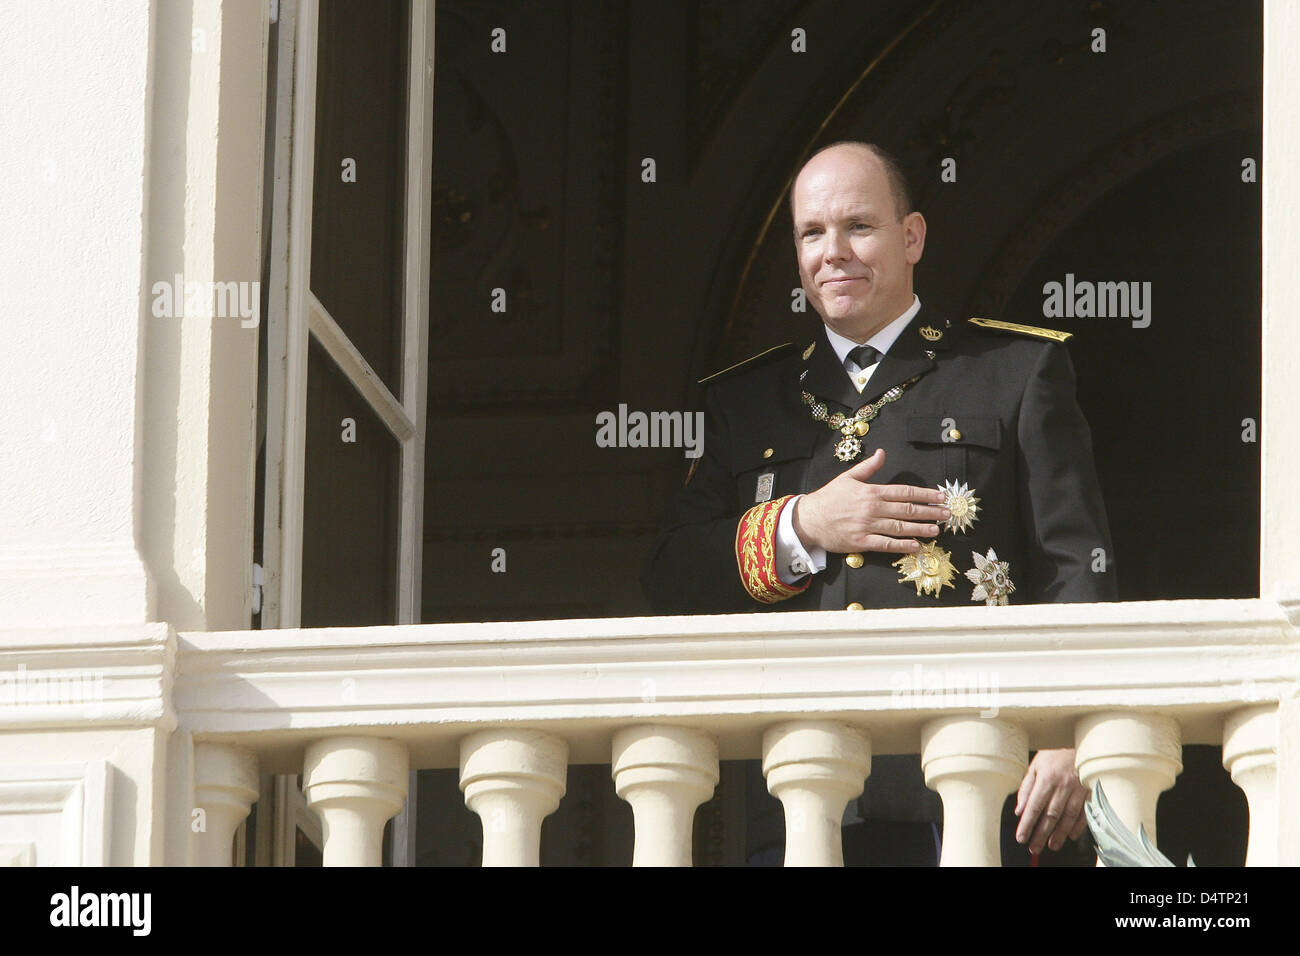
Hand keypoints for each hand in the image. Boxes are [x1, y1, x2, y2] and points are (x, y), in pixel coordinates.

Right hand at [791, 448, 949, 553]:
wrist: (808, 519)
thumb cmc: (829, 498)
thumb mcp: (847, 477)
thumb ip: (868, 467)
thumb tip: (882, 453)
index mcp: (871, 491)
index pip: (904, 492)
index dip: (925, 494)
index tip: (940, 497)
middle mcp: (872, 508)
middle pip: (907, 509)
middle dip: (929, 512)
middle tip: (946, 514)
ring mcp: (868, 526)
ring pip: (900, 527)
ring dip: (921, 528)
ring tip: (937, 530)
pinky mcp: (862, 542)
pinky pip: (886, 544)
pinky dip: (902, 545)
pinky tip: (916, 546)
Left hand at [1015, 748, 1088, 853]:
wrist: (1084, 747)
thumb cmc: (1056, 758)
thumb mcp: (1036, 766)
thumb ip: (1027, 787)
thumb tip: (1019, 810)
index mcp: (1047, 777)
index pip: (1035, 805)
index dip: (1027, 823)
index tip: (1021, 837)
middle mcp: (1063, 785)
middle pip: (1051, 815)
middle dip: (1041, 834)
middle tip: (1034, 848)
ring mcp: (1079, 790)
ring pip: (1068, 817)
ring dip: (1059, 834)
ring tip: (1051, 846)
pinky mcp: (1090, 794)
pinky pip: (1084, 814)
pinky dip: (1078, 826)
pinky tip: (1070, 836)